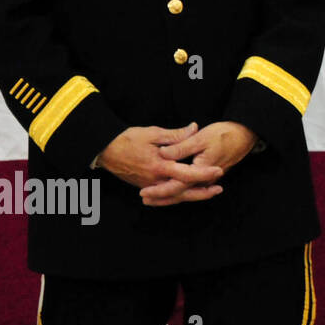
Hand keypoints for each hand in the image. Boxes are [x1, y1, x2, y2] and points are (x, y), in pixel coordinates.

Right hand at [97, 123, 223, 201]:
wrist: (105, 150)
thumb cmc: (128, 139)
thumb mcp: (153, 133)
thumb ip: (176, 135)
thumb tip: (195, 128)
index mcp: (159, 166)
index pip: (186, 174)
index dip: (203, 174)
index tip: (218, 171)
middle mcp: (154, 180)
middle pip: (182, 192)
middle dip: (202, 193)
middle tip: (219, 188)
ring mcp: (149, 186)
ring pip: (174, 196)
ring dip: (192, 196)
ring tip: (210, 192)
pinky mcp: (146, 187)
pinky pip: (165, 195)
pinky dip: (178, 196)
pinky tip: (189, 193)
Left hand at [142, 121, 257, 205]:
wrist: (245, 135)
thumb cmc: (224, 134)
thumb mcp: (201, 138)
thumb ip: (181, 146)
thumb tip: (163, 153)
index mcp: (201, 170)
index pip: (177, 186)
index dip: (159, 191)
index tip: (144, 192)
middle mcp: (206, 179)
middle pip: (181, 194)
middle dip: (162, 198)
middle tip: (144, 199)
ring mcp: (209, 179)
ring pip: (187, 193)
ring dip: (170, 197)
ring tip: (153, 198)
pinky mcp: (210, 175)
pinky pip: (193, 188)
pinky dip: (180, 191)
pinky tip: (172, 189)